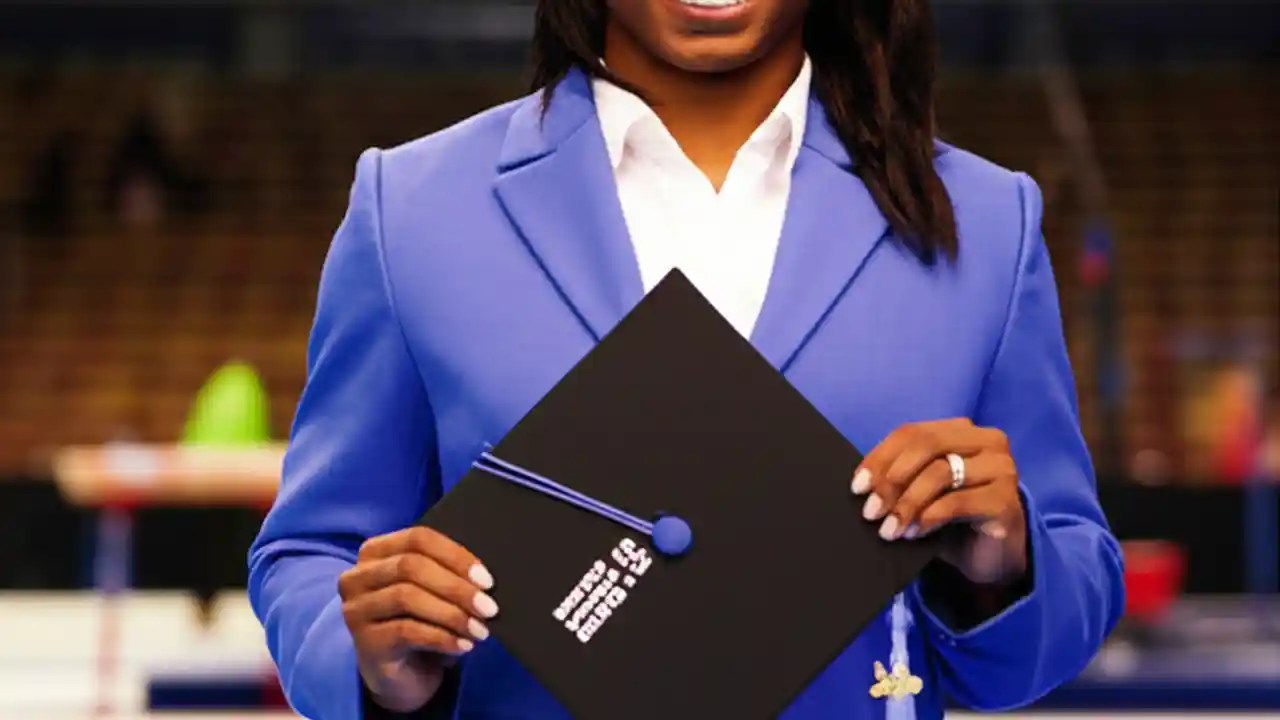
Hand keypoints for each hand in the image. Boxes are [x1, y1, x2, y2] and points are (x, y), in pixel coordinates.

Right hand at [339, 526, 497, 712]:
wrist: (401, 674)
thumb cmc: (420, 622)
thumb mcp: (433, 591)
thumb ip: (448, 573)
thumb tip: (482, 576)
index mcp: (375, 552)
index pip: (418, 538)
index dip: (455, 556)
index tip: (486, 580)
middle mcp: (357, 577)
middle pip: (411, 567)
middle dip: (456, 587)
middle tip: (489, 608)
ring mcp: (356, 610)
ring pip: (407, 597)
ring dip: (452, 614)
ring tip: (480, 630)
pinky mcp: (365, 642)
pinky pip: (406, 631)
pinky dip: (442, 637)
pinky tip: (463, 645)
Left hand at [851, 419, 1027, 585]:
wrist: (992, 556)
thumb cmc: (952, 518)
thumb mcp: (922, 490)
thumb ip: (901, 476)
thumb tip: (861, 484)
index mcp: (962, 430)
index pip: (912, 432)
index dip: (880, 457)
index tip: (857, 486)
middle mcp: (987, 441)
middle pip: (926, 445)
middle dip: (891, 478)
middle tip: (870, 510)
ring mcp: (1002, 468)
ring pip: (939, 473)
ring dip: (906, 503)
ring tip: (889, 528)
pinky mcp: (1006, 500)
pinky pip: (956, 502)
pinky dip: (928, 517)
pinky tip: (914, 533)